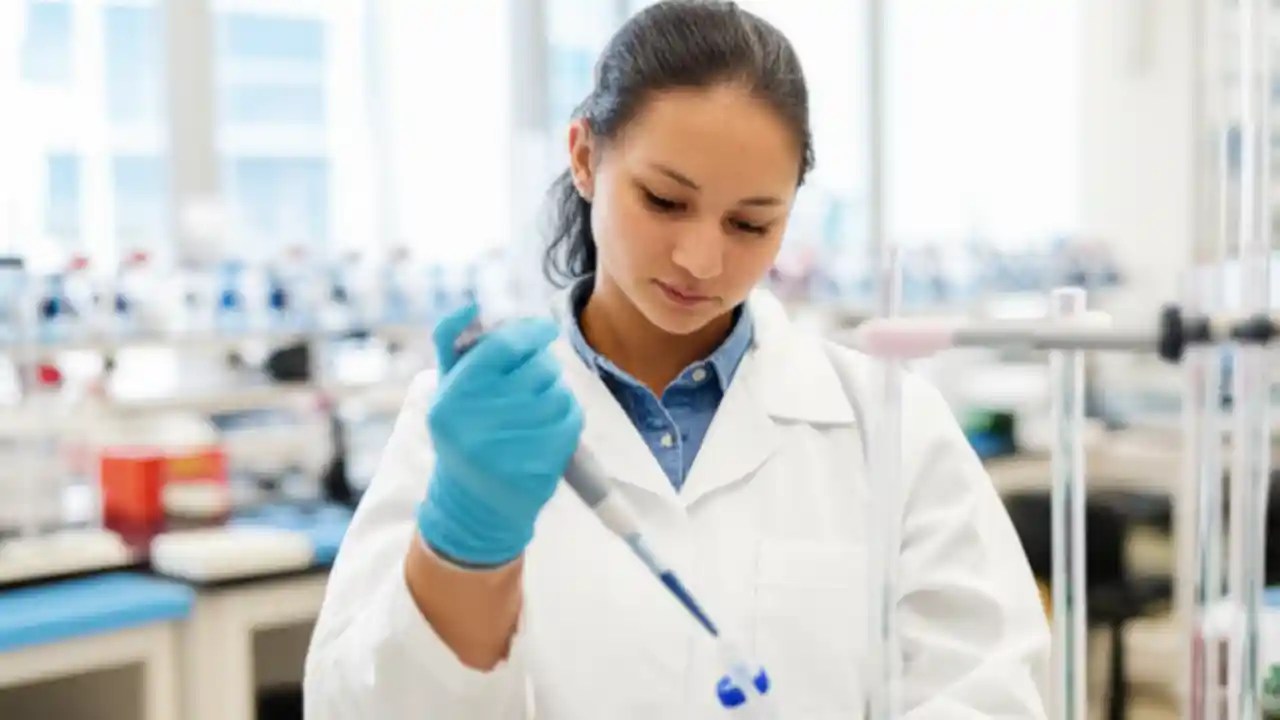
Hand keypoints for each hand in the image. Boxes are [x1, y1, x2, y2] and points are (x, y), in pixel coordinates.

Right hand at [417, 304, 583, 565]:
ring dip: (555, 392)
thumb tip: (472, 306)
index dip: (531, 331)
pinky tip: (552, 425)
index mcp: (452, 397)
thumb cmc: (463, 434)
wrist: (472, 506)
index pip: (502, 345)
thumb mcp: (448, 391)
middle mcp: (477, 421)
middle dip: (541, 367)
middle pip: (538, 367)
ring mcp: (509, 447)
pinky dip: (568, 416)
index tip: (544, 330)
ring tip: (538, 406)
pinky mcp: (538, 466)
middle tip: (531, 381)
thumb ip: (454, 345)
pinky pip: (571, 419)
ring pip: (558, 392)